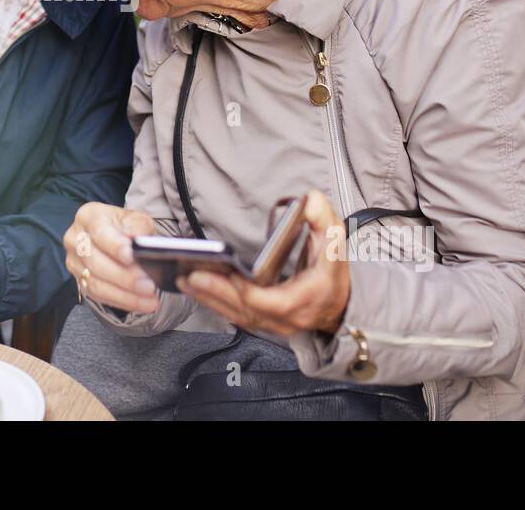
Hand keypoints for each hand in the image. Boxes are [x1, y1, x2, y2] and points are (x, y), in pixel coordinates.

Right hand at [63, 202, 159, 314]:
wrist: (114, 236)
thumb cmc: (125, 226)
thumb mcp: (136, 219)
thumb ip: (138, 228)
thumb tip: (139, 242)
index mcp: (88, 216)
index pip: (100, 232)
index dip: (115, 246)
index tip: (132, 257)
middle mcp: (75, 239)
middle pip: (95, 262)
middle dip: (124, 277)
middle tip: (148, 285)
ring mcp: (74, 262)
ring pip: (95, 283)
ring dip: (124, 295)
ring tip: (149, 299)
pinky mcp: (78, 281)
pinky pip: (98, 296)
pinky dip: (121, 301)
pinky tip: (140, 303)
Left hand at [178, 190, 349, 335]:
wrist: (338, 302)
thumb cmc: (332, 268)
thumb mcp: (334, 238)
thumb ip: (323, 216)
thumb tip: (308, 201)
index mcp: (308, 297)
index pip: (277, 303)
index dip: (254, 293)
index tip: (235, 276)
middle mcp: (290, 316)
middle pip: (249, 311)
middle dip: (219, 293)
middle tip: (193, 276)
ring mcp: (274, 324)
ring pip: (238, 316)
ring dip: (210, 299)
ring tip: (185, 280)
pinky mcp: (262, 323)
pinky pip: (235, 316)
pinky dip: (214, 303)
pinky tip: (195, 289)